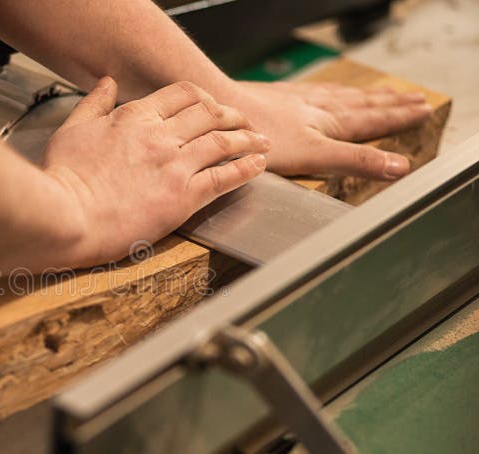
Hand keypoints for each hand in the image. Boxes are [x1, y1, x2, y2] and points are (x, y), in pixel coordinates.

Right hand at [44, 77, 270, 265]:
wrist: (67, 215)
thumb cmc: (64, 179)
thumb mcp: (71, 130)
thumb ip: (94, 104)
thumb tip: (107, 83)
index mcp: (134, 117)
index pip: (180, 95)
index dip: (202, 97)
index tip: (211, 105)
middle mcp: (160, 136)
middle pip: (209, 114)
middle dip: (231, 115)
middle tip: (243, 121)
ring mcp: (174, 166)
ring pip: (222, 142)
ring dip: (247, 138)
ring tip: (261, 141)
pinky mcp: (182, 197)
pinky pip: (224, 178)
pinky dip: (245, 169)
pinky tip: (257, 166)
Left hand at [222, 81, 431, 179]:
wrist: (223, 109)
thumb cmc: (263, 137)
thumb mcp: (316, 156)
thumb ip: (355, 162)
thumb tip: (398, 167)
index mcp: (330, 123)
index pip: (374, 120)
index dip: (399, 117)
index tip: (423, 110)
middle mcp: (317, 108)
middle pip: (363, 104)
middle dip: (390, 103)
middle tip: (415, 97)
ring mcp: (296, 101)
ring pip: (340, 96)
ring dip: (365, 96)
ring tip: (381, 92)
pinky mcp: (276, 98)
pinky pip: (314, 92)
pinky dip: (330, 91)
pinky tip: (322, 93)